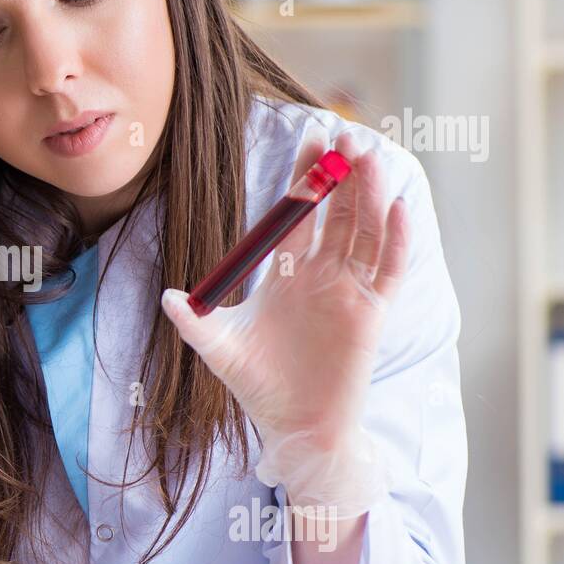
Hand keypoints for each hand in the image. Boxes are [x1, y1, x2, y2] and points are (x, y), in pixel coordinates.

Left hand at [161, 129, 408, 511]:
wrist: (292, 428)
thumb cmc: (258, 386)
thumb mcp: (219, 348)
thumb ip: (195, 321)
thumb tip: (167, 296)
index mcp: (287, 273)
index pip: (298, 215)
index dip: (304, 180)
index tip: (308, 141)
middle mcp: (322, 275)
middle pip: (338, 214)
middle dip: (341, 175)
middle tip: (343, 135)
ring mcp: (349, 291)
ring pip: (366, 231)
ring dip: (369, 193)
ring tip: (368, 156)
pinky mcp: (371, 313)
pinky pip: (388, 269)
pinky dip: (396, 238)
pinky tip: (396, 207)